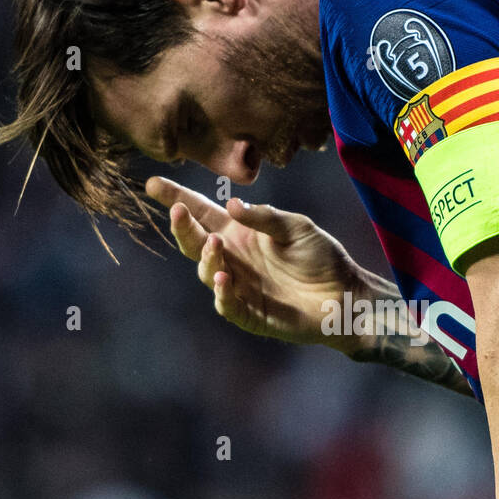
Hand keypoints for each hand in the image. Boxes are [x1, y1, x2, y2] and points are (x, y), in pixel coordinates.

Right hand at [145, 176, 366, 350]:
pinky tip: (225, 278)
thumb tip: (232, 204)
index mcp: (240, 233)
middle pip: (195, 242)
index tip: (152, 184)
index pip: (202, 213)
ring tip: (215, 245)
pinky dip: (223, 293)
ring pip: (208, 273)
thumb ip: (265, 217)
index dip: (177, 199)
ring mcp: (239, 287)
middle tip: (178, 212)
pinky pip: (228, 305)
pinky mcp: (251, 315)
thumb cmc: (322, 258)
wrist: (346, 296)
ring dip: (207, 259)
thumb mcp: (297, 228)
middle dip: (183, 227)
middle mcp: (233, 259)